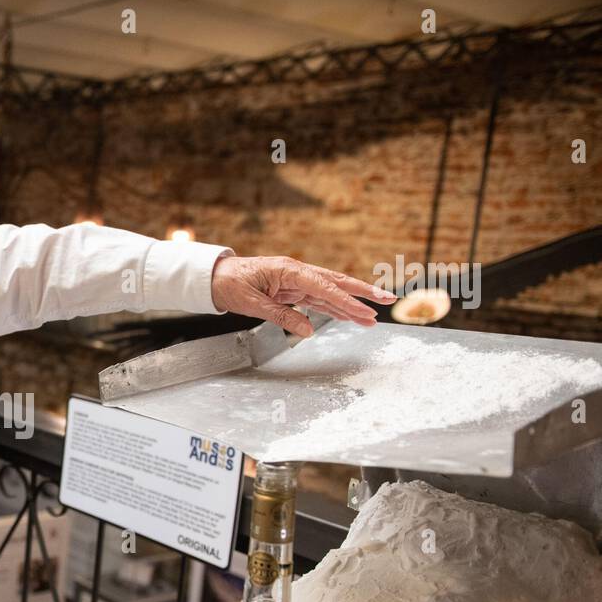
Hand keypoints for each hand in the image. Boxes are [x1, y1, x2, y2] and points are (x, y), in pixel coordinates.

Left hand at [210, 255, 396, 337]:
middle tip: (387, 301)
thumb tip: (307, 330)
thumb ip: (281, 316)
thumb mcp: (252, 304)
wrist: (214, 276)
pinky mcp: (291, 289)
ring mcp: (295, 280)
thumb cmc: (230, 284)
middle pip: (335, 283)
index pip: (324, 287)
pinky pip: (317, 298)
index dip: (346, 301)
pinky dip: (333, 307)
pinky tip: (347, 315)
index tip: (365, 312)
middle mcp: (296, 272)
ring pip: (329, 292)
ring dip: (350, 304)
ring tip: (372, 317)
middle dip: (362, 293)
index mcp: (288, 271)